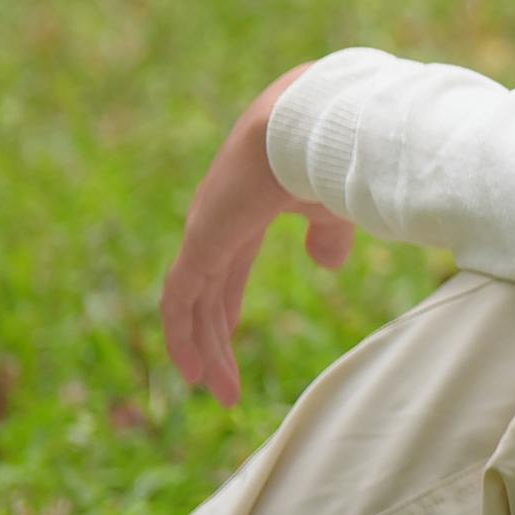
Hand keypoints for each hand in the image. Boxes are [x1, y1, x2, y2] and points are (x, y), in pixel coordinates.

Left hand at [161, 63, 357, 406]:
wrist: (317, 122)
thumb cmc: (335, 153)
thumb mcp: (335, 204)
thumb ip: (327, 234)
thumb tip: (326, 264)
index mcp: (248, 205)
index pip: (227, 264)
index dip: (227, 304)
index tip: (230, 340)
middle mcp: (217, 218)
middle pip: (207, 289)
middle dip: (214, 336)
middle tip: (223, 382)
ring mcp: (204, 229)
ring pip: (192, 303)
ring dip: (205, 349)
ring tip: (220, 392)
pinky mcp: (199, 243)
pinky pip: (179, 302)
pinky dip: (183, 338)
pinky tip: (195, 371)